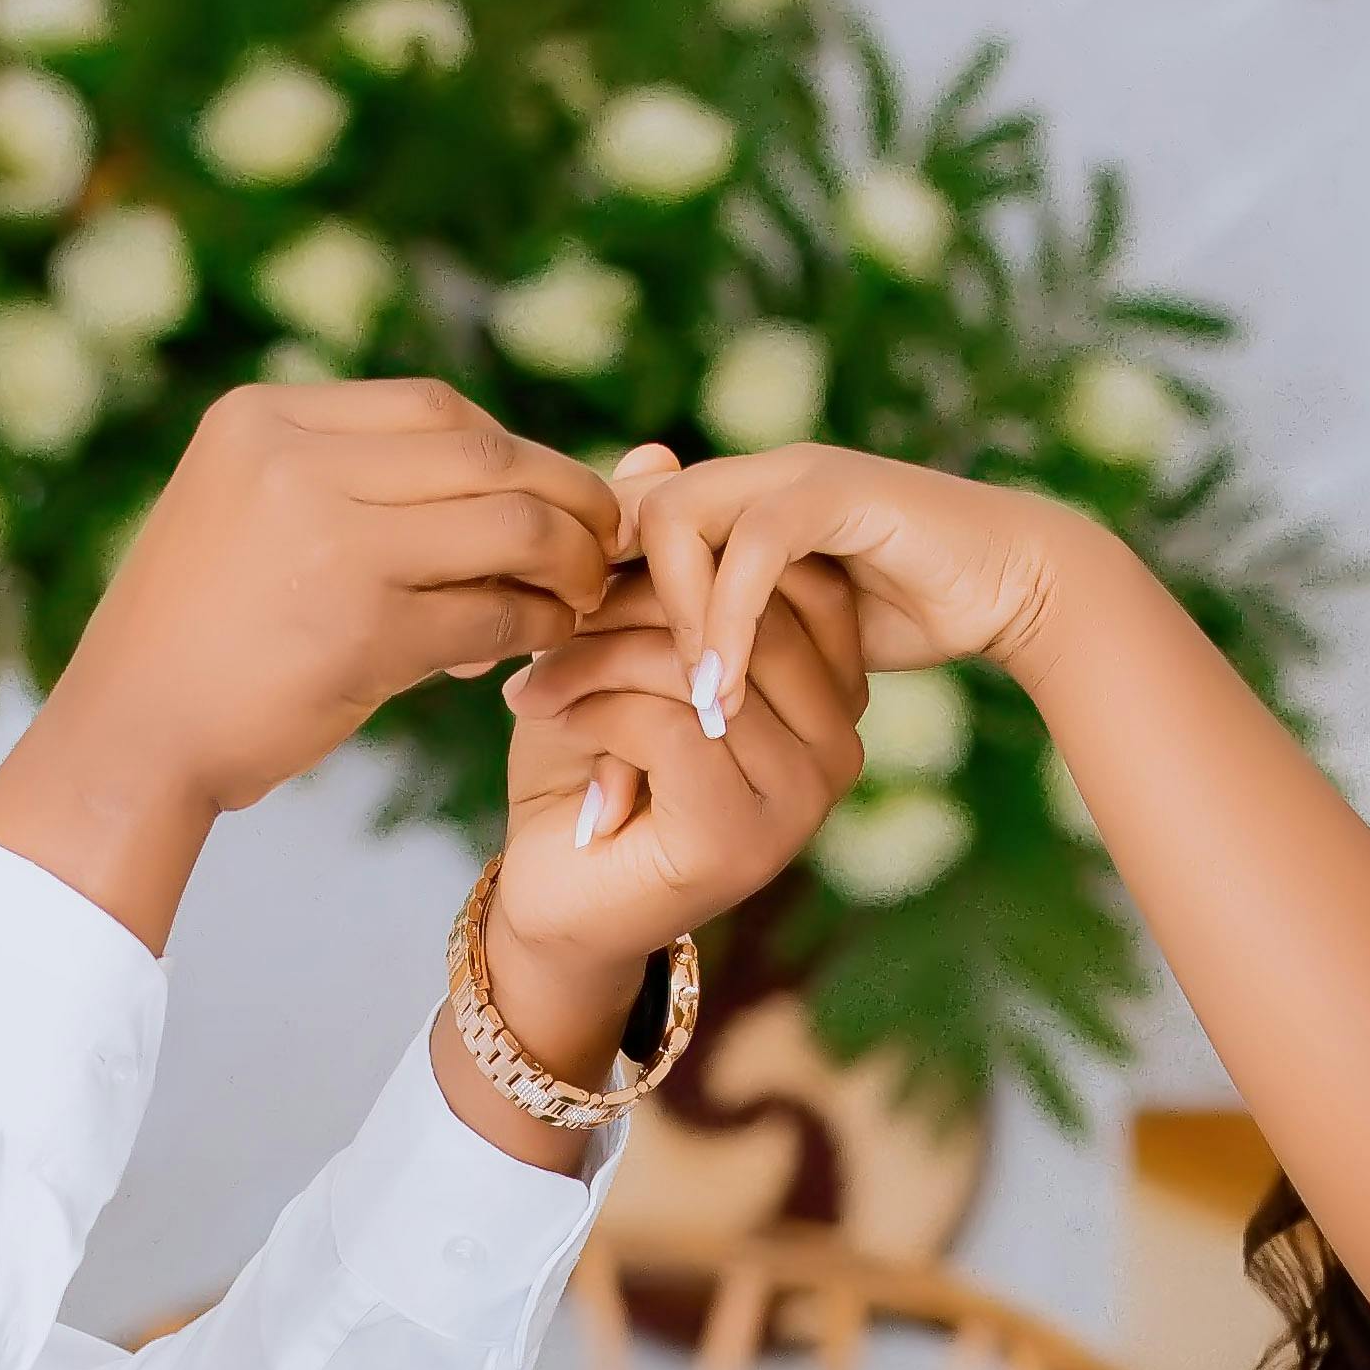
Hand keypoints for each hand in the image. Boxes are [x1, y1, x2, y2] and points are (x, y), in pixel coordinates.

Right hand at [0, 380, 621, 951]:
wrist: (126, 740)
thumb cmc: (194, 643)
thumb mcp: (241, 514)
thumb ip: (340, 484)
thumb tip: (491, 485)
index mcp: (264, 417)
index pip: (432, 408)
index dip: (507, 450)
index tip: (539, 495)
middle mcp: (297, 459)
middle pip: (486, 453)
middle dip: (564, 494)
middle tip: (601, 539)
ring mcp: (333, 539)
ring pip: (508, 522)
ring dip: (566, 558)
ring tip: (581, 592)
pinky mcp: (364, 627)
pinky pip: (492, 607)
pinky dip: (534, 621)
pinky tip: (543, 636)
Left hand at [482, 550, 868, 1018]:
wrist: (553, 917)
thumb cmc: (586, 774)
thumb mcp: (619, 649)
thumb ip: (648, 565)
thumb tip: (657, 452)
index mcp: (831, 698)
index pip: (781, 577)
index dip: (674, 561)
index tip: (585, 579)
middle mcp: (839, 749)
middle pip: (749, 612)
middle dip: (629, 604)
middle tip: (546, 624)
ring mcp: (802, 799)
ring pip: (702, 663)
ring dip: (595, 658)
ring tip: (530, 680)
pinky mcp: (741, 837)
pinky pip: (671, 722)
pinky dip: (590, 708)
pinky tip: (538, 716)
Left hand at [620, 444, 1084, 735]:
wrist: (1015, 583)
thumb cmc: (912, 614)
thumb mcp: (796, 637)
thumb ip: (728, 639)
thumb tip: (655, 695)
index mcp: (732, 502)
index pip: (622, 527)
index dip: (582, 596)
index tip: (556, 681)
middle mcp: (752, 476)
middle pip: (628, 512)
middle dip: (601, 606)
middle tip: (589, 692)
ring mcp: (795, 475)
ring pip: (677, 515)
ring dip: (666, 618)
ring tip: (677, 703)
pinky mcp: (840, 490)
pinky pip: (757, 543)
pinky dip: (730, 623)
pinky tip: (724, 695)